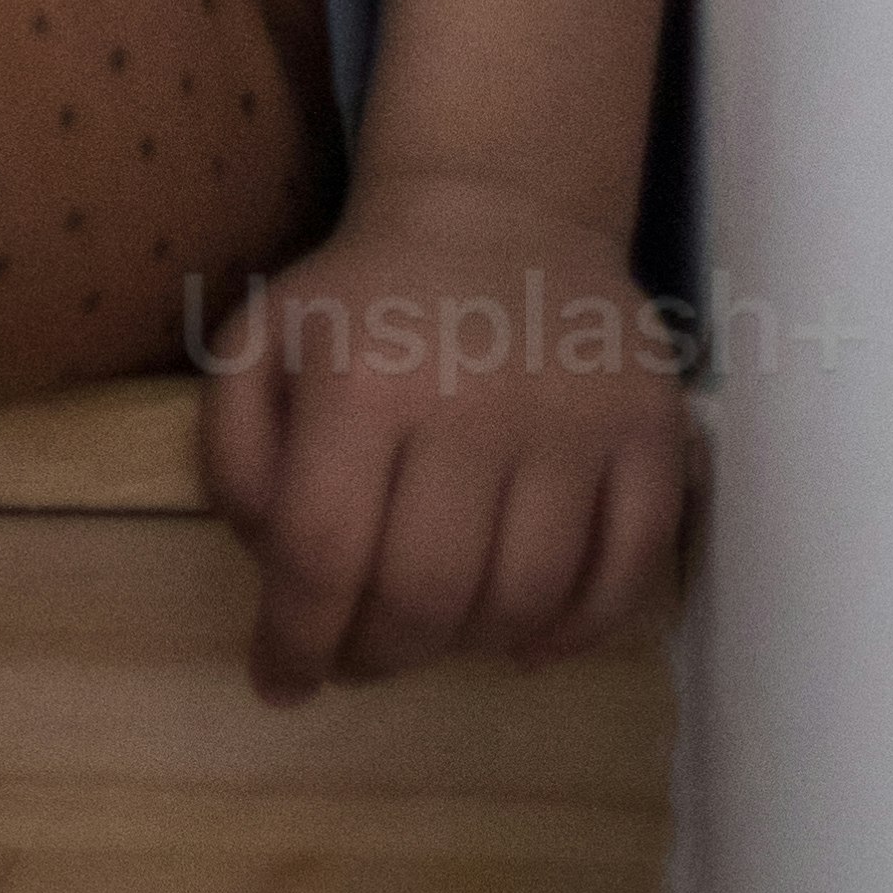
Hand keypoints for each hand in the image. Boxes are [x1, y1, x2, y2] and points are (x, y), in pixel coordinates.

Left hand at [191, 171, 694, 697]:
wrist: (501, 209)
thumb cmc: (366, 297)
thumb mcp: (261, 343)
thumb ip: (238, 455)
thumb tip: (273, 571)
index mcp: (364, 381)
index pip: (323, 553)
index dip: (296, 640)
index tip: (280, 682)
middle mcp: (475, 405)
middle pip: (426, 595)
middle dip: (379, 656)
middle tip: (358, 659)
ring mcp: (575, 423)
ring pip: (524, 598)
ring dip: (468, 647)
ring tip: (433, 634)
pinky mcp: (653, 434)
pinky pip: (630, 570)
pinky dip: (581, 630)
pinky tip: (528, 640)